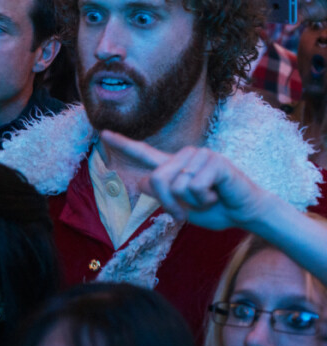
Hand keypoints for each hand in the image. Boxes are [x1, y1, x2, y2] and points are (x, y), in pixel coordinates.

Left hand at [101, 131, 273, 229]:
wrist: (244, 213)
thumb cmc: (214, 209)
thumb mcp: (180, 207)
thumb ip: (161, 196)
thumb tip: (141, 182)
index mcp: (173, 166)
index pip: (143, 153)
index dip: (123, 144)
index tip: (102, 132)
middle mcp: (184, 156)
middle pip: (156, 179)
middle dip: (170, 204)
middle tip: (187, 212)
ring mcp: (200, 155)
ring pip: (177, 185)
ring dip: (192, 202)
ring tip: (208, 198)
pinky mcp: (215, 161)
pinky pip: (195, 186)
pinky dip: (204, 199)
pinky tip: (217, 194)